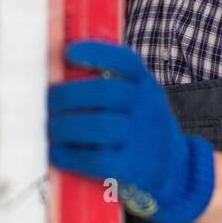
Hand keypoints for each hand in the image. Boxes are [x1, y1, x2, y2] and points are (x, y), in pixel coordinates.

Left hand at [46, 38, 214, 222]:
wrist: (172, 170)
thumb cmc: (140, 129)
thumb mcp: (137, 100)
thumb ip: (111, 85)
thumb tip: (58, 74)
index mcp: (145, 86)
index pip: (126, 61)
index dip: (96, 52)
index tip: (69, 51)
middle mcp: (146, 108)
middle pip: (105, 92)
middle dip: (68, 95)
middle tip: (49, 102)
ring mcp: (141, 138)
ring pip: (99, 126)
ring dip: (65, 126)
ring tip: (51, 128)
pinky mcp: (133, 168)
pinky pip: (98, 159)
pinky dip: (71, 155)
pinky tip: (58, 154)